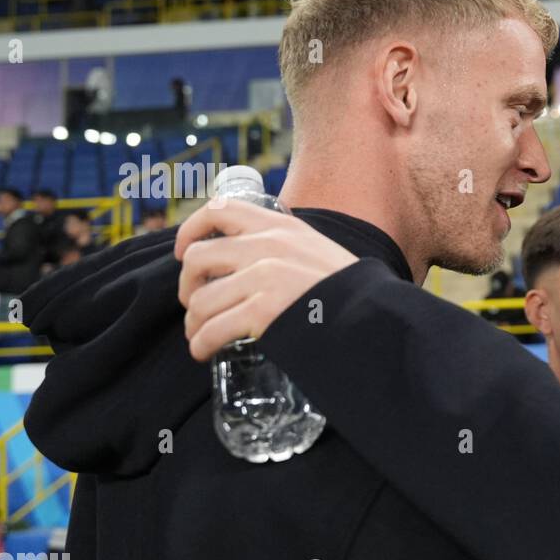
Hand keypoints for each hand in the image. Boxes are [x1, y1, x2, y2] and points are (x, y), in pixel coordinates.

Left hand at [174, 202, 358, 361]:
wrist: (375, 316)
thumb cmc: (350, 292)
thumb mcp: (318, 252)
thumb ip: (287, 249)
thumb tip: (251, 265)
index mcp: (282, 226)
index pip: (220, 209)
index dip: (191, 230)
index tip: (184, 253)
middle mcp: (269, 245)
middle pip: (199, 258)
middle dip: (188, 286)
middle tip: (195, 303)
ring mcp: (265, 277)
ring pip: (201, 299)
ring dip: (193, 322)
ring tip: (199, 334)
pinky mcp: (264, 310)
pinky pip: (213, 328)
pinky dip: (200, 342)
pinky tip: (203, 351)